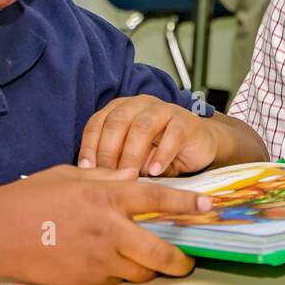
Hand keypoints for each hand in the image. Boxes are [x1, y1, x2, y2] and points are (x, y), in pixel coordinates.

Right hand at [0, 165, 212, 284]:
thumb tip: (134, 174)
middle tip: (187, 260)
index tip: (208, 207)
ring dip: (149, 269)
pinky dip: (120, 274)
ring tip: (148, 261)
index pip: (158, 199)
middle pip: (161, 253)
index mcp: (107, 197)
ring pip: (141, 273)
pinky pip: (115, 281)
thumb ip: (106, 176)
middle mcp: (109, 230)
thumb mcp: (70, 176)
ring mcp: (98, 259)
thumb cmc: (29, 199)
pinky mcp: (86, 280)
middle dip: (181, 260)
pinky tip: (111, 264)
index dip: (187, 203)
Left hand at [79, 95, 222, 176]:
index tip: (86, 168)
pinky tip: (155, 171)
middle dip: (109, 151)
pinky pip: (172, 135)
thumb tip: (94, 179)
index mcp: (121, 109)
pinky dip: (161, 154)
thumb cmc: (159, 151)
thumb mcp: (131, 156)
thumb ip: (114, 161)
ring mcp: (164, 110)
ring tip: (130, 176)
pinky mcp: (186, 122)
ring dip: (133, 153)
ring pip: (143, 127)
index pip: (98, 122)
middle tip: (108, 176)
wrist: (197, 145)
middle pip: (117, 122)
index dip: (90, 145)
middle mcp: (140, 104)